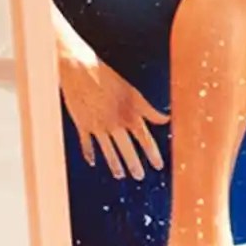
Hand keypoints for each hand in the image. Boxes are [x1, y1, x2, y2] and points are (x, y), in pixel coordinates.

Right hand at [58, 50, 167, 180]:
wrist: (78, 69)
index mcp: (128, 114)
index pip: (144, 139)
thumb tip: (167, 118)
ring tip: (120, 175)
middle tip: (140, 176)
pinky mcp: (81, 124)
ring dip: (114, 164)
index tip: (158, 166)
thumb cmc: (107, 77)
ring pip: (108, 150)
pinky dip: (89, 153)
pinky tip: (92, 162)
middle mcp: (114, 123)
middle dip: (134, 164)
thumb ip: (149, 110)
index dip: (152, 153)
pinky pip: (86, 143)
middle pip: (126, 149)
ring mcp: (97, 125)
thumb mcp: (133, 92)